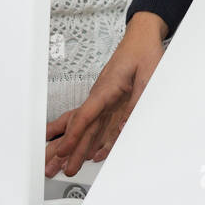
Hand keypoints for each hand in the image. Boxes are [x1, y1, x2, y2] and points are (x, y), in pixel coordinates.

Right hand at [45, 12, 168, 177]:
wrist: (143, 37)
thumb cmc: (144, 51)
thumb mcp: (148, 75)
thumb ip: (136, 102)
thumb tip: (126, 126)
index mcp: (106, 89)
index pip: (85, 117)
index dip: (73, 136)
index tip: (64, 152)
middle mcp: (102, 96)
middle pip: (82, 127)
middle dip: (69, 149)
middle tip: (57, 167)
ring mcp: (106, 100)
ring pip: (90, 129)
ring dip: (79, 148)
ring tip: (69, 166)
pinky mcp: (113, 102)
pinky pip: (103, 125)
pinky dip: (98, 142)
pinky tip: (94, 154)